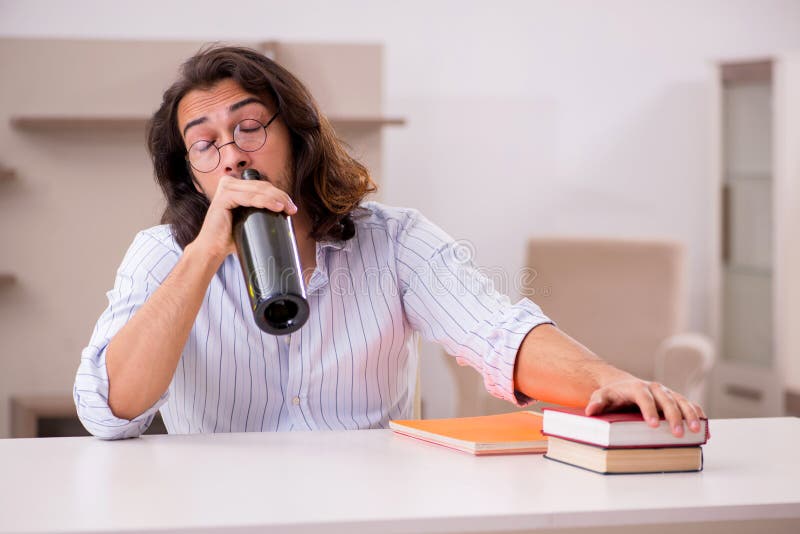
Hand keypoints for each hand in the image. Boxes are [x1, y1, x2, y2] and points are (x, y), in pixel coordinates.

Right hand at [192, 174, 297, 259]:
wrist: (213, 250)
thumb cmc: (231, 238)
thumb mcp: (249, 221)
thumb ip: (261, 212)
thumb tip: (286, 214)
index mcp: (236, 186)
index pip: (263, 186)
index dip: (280, 194)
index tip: (292, 208)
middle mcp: (229, 184)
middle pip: (262, 186)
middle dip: (281, 196)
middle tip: (293, 209)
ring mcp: (225, 189)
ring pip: (258, 190)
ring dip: (276, 198)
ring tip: (288, 208)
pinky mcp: (223, 198)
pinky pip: (248, 198)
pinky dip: (264, 201)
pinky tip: (276, 206)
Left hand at [585, 378, 706, 436]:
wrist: (622, 384)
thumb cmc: (612, 394)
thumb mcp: (601, 396)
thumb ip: (597, 402)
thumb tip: (590, 411)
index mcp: (636, 387)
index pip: (644, 398)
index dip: (649, 411)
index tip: (652, 425)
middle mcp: (654, 388)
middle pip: (666, 400)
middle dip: (673, 417)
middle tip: (678, 433)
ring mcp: (666, 392)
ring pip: (681, 401)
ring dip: (689, 415)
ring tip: (695, 430)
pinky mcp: (674, 398)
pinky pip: (688, 404)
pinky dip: (697, 413)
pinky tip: (703, 425)